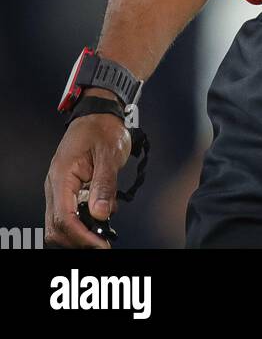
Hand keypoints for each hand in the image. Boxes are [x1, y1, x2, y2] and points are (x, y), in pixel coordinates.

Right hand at [44, 112, 130, 248]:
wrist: (100, 114)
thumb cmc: (103, 128)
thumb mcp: (109, 153)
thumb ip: (105, 183)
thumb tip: (101, 214)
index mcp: (62, 175)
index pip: (64, 217)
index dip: (81, 236)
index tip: (101, 244)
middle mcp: (56, 184)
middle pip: (57, 227)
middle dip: (78, 239)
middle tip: (103, 243)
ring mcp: (60, 188)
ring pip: (61, 223)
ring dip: (81, 232)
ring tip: (104, 230)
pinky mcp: (68, 190)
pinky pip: (70, 213)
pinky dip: (84, 221)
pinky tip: (102, 215)